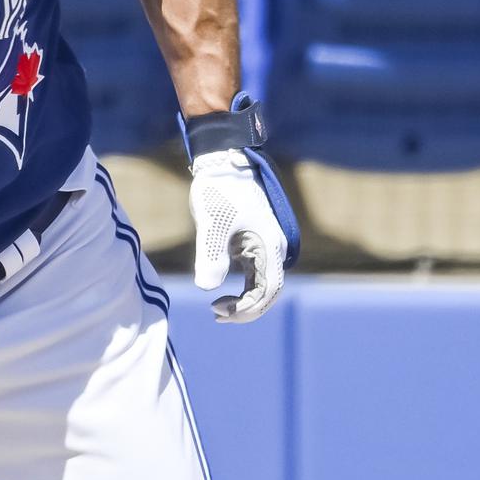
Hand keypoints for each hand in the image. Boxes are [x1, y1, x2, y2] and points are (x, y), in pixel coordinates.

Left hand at [189, 149, 297, 322]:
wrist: (221, 164)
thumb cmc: (218, 190)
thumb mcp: (211, 222)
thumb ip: (210, 253)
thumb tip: (207, 288)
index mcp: (268, 245)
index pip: (268, 290)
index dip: (247, 307)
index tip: (219, 310)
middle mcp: (272, 249)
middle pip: (268, 293)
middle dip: (246, 310)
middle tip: (217, 315)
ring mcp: (264, 248)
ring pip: (262, 286)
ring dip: (244, 303)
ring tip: (217, 309)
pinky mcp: (252, 245)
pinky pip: (254, 277)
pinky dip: (241, 291)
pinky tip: (222, 296)